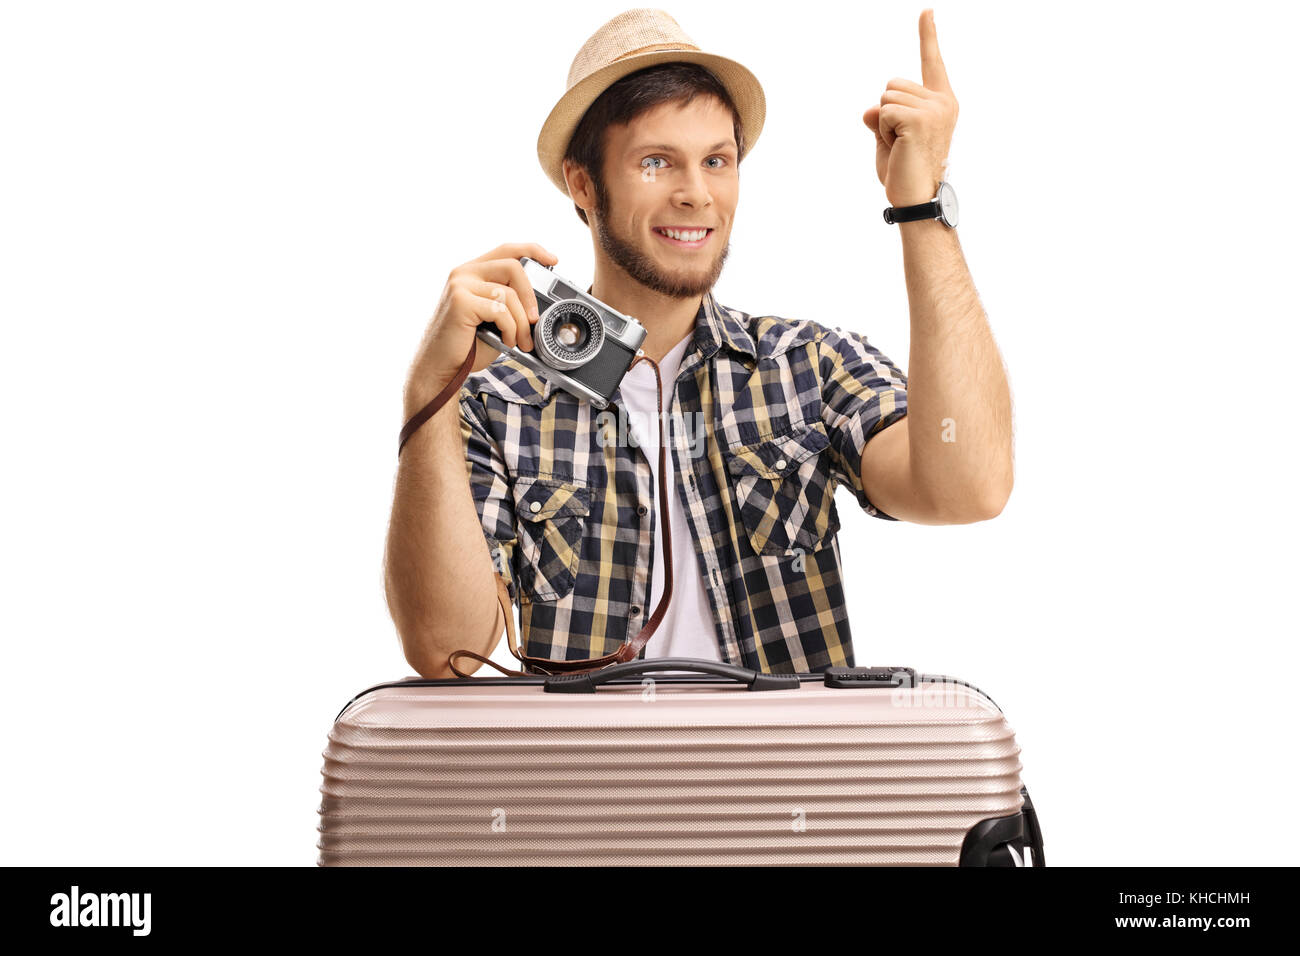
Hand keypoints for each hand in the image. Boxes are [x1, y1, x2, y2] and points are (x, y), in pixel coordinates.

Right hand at [405, 242, 557, 415]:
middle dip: (530, 295)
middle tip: (535, 320)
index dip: (533, 250)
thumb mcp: (492, 318)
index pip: (507, 250)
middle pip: (513, 266)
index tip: (552, 261)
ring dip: (521, 322)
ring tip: (520, 340)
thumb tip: (538, 304)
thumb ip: (508, 302)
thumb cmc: (467, 346)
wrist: (440, 368)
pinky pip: (500, 311)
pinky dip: (510, 329)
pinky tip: (507, 342)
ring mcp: (460, 285)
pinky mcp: (460, 302)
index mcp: (472, 272)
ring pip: (508, 294)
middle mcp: (463, 273)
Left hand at [861, 9, 958, 207]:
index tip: (926, 10)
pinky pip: (883, 112)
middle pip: (892, 85)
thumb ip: (882, 119)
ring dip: (883, 123)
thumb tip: (869, 109)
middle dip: (886, 112)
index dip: (927, 36)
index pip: (931, 62)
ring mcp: (934, 109)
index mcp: (941, 102)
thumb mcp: (889, 140)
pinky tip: (899, 146)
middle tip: (900, 142)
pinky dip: (882, 131)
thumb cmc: (905, 173)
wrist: (916, 199)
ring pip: (885, 98)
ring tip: (901, 146)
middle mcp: (942, 101)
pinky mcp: (920, 119)